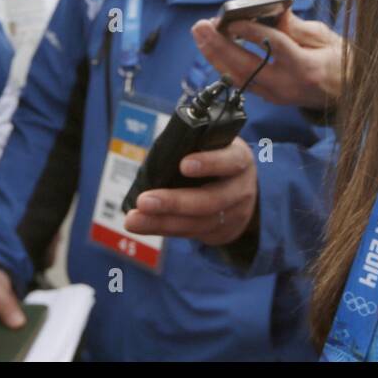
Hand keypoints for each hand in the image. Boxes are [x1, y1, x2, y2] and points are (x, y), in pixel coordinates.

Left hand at [123, 137, 256, 245]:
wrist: (243, 188)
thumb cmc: (217, 156)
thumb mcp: (215, 144)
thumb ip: (192, 145)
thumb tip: (158, 155)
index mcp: (239, 159)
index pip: (230, 161)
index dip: (209, 163)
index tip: (183, 165)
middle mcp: (240, 188)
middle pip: (211, 200)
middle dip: (175, 202)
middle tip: (144, 201)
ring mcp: (233, 214)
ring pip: (198, 222)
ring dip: (162, 221)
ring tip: (133, 219)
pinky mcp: (221, 232)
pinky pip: (190, 232)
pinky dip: (163, 228)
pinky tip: (142, 224)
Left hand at [191, 10, 344, 106]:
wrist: (350, 94)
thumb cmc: (342, 62)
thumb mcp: (326, 38)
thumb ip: (297, 27)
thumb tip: (273, 14)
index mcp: (306, 67)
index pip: (273, 47)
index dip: (250, 32)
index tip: (231, 19)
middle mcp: (288, 85)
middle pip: (246, 66)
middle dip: (219, 45)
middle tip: (201, 26)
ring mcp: (278, 96)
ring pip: (238, 77)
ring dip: (216, 56)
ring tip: (200, 36)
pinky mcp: (272, 98)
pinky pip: (243, 82)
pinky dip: (226, 65)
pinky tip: (213, 51)